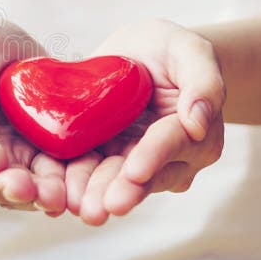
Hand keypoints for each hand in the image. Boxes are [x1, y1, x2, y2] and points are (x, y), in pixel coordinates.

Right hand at [0, 20, 67, 215]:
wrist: (16, 61)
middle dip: (3, 188)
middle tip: (26, 190)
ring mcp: (2, 168)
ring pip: (12, 192)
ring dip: (33, 199)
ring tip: (55, 199)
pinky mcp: (34, 172)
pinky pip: (45, 189)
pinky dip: (60, 193)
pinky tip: (75, 194)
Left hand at [66, 19, 225, 224]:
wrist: (143, 54)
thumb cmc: (172, 50)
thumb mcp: (191, 51)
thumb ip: (203, 81)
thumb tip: (198, 122)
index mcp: (193, 134)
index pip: (172, 144)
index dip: (153, 158)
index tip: (135, 173)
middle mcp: (167, 158)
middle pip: (143, 174)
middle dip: (120, 191)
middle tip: (100, 209)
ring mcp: (132, 160)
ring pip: (114, 180)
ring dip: (94, 194)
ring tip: (77, 207)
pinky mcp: (103, 156)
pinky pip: (88, 170)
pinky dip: (73, 182)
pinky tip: (57, 196)